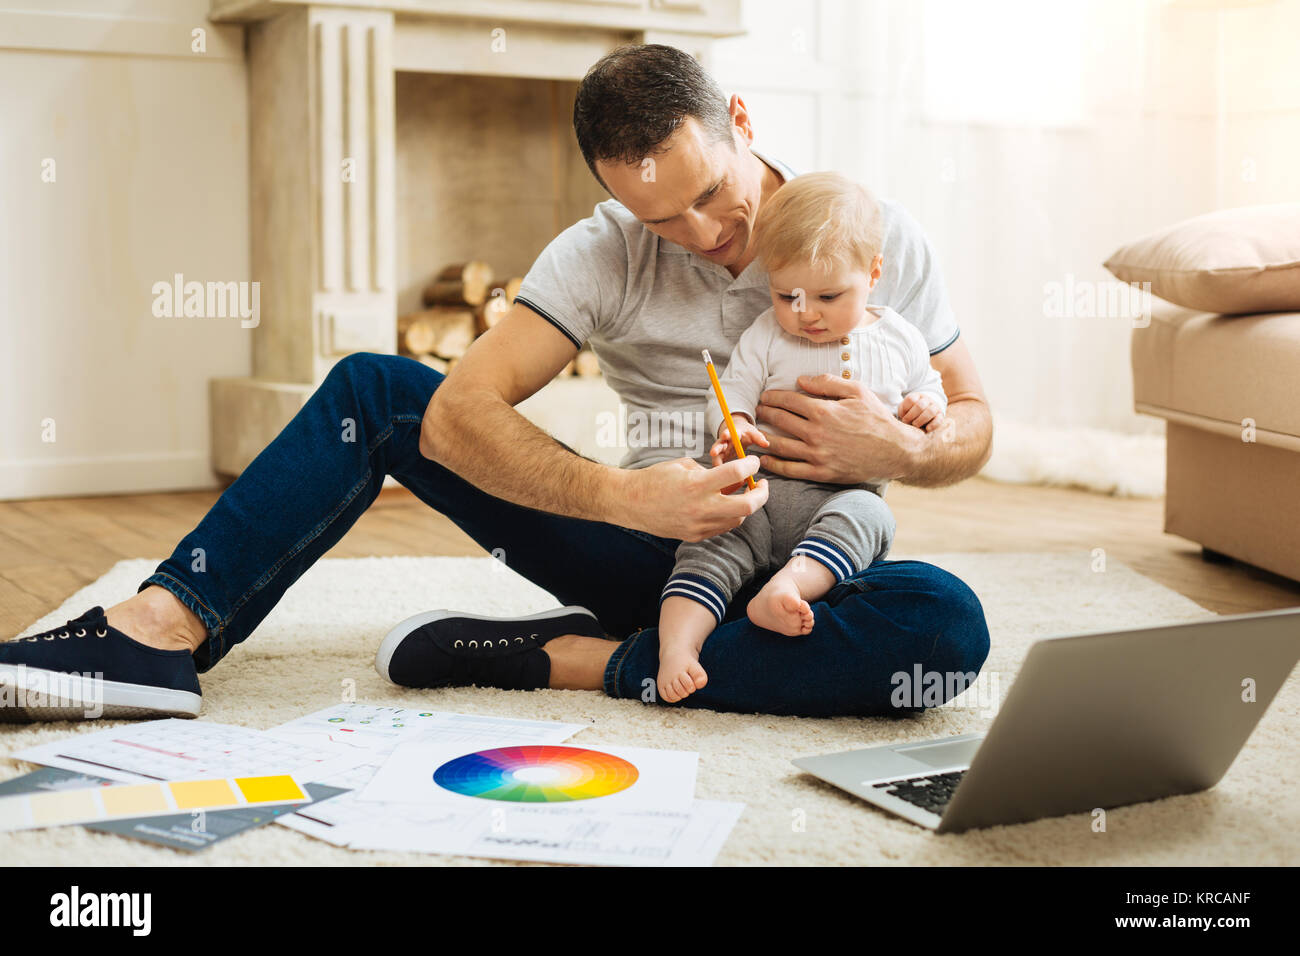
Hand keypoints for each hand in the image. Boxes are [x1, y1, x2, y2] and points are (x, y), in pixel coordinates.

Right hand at [621, 455, 768, 541]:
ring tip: (741, 494)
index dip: (751, 465)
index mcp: (697, 484)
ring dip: (745, 506)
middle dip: (762, 494)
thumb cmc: (655, 479)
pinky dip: (729, 516)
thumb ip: (711, 472)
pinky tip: (725, 506)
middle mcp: (700, 507)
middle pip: (748, 506)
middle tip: (762, 484)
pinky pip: (722, 527)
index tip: (753, 462)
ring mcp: (698, 525)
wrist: (631, 503)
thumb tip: (734, 478)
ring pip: (738, 519)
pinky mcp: (695, 536)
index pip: (737, 473)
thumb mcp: (684, 465)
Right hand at [708, 416, 769, 466]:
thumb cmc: (746, 433)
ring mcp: (722, 450)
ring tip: (716, 470)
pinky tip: (722, 479)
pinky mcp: (721, 458)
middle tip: (713, 453)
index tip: (725, 435)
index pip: (729, 433)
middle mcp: (725, 442)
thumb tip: (766, 444)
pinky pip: (719, 464)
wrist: (739, 433)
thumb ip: (759, 438)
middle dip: (716, 448)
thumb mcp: (753, 434)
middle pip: (718, 445)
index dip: (726, 434)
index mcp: (733, 434)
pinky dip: (720, 471)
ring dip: (716, 462)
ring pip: (716, 456)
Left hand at [754, 374, 923, 483]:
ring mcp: (817, 455)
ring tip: (754, 433)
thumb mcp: (857, 392)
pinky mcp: (821, 472)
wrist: (895, 450)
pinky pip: (791, 470)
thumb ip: (827, 383)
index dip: (772, 397)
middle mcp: (816, 433)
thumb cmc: (877, 418)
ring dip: (762, 438)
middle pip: (780, 421)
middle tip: (756, 411)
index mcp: (823, 411)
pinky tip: (765, 460)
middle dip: (764, 414)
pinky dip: (774, 465)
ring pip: (780, 445)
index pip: (788, 401)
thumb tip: (801, 380)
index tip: (765, 396)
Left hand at [898, 392, 945, 431]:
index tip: (902, 415)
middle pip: (920, 405)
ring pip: (930, 411)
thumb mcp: (905, 409)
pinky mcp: (940, 415)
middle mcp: (927, 400)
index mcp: (916, 396)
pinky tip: (927, 429)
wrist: (925, 412)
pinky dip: (933, 425)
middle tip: (906, 421)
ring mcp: (935, 407)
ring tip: (915, 425)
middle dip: (911, 415)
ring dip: (921, 420)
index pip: (911, 399)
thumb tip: (902, 417)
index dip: (905, 409)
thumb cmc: (911, 412)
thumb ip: (902, 411)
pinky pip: (939, 420)